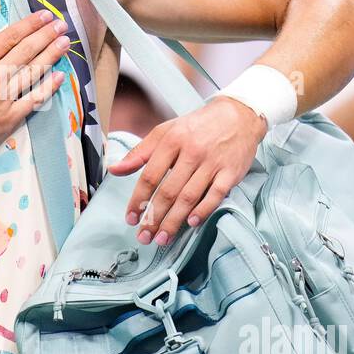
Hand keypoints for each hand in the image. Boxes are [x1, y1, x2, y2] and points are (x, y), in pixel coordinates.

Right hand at [0, 8, 69, 162]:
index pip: (8, 38)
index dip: (27, 25)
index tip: (41, 15)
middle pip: (26, 51)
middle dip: (45, 35)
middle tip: (60, 24)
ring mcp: (3, 98)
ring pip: (33, 72)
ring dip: (50, 56)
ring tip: (65, 43)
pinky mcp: (7, 118)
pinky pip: (33, 100)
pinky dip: (47, 88)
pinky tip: (59, 77)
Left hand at [108, 96, 265, 245]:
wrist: (238, 115)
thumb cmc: (197, 126)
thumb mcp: (165, 132)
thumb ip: (139, 153)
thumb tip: (114, 169)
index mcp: (172, 141)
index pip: (150, 176)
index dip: (138, 200)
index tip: (131, 218)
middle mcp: (192, 152)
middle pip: (169, 191)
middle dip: (154, 217)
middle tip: (144, 237)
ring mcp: (212, 163)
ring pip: (189, 196)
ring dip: (174, 221)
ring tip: (162, 238)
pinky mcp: (231, 172)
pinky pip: (215, 195)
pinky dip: (203, 210)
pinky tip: (191, 223)